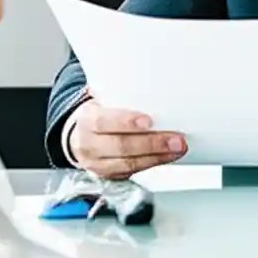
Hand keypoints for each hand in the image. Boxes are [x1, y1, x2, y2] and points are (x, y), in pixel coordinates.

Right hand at [69, 96, 186, 179]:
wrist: (80, 135)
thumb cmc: (98, 113)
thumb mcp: (101, 99)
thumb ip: (118, 94)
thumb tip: (150, 82)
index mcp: (86, 119)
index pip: (103, 122)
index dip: (126, 122)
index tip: (149, 121)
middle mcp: (88, 144)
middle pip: (120, 146)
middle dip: (151, 143)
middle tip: (175, 139)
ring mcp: (97, 163)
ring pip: (128, 164)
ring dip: (157, 156)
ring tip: (178, 148)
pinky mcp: (108, 175)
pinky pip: (133, 172)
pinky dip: (154, 163)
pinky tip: (168, 156)